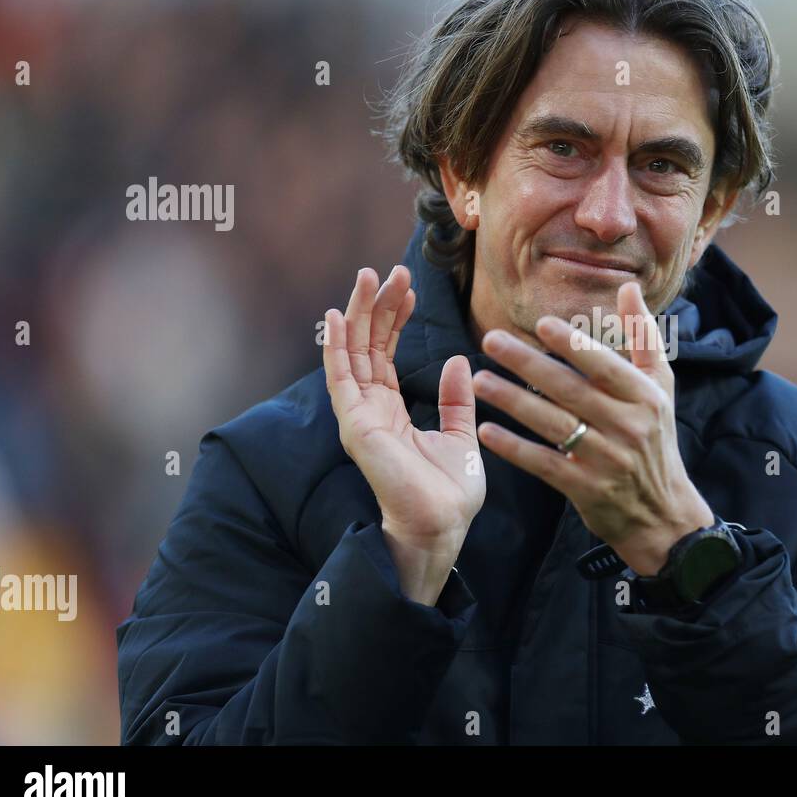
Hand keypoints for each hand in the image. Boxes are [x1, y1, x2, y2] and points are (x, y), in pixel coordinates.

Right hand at [323, 266, 484, 602]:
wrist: (441, 526)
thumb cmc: (449, 492)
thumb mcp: (460, 434)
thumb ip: (455, 398)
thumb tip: (457, 360)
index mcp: (391, 411)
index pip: (385, 354)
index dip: (395, 318)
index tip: (409, 286)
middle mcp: (369, 409)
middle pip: (367, 346)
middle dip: (377, 306)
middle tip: (390, 270)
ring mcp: (358, 416)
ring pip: (352, 352)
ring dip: (358, 313)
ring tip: (368, 277)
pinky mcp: (355, 424)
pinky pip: (340, 377)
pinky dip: (336, 345)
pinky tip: (338, 315)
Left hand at [472, 281, 712, 575]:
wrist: (661, 513)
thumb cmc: (656, 439)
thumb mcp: (660, 387)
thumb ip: (643, 336)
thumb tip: (628, 287)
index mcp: (644, 397)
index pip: (604, 365)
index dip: (573, 345)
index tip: (539, 324)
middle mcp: (628, 427)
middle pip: (570, 390)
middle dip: (527, 363)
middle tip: (490, 341)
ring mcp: (606, 459)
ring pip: (552, 424)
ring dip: (512, 401)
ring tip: (479, 382)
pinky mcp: (586, 489)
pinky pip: (543, 464)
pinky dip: (513, 448)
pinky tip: (485, 432)